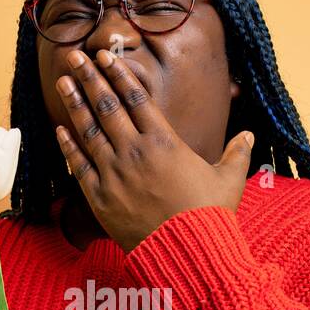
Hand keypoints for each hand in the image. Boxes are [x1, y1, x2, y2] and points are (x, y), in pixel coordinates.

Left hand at [53, 47, 254, 251]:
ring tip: (62, 81)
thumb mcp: (229, 181)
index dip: (119, 74)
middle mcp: (135, 151)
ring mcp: (114, 174)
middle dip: (89, 78)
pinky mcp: (100, 198)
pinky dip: (69, 146)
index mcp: (165, 141)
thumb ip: (236, 154)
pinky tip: (60, 129)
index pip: (136, 98)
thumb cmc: (210, 217)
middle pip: (107, 106)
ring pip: (89, 130)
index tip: (105, 56)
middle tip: (74, 56)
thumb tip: (249, 135)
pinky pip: (80, 166)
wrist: (187, 254)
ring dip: (74, 103)